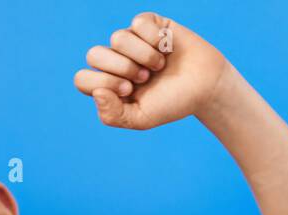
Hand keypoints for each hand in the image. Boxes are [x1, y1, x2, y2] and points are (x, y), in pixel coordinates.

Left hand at [73, 12, 231, 129]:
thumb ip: (113, 115)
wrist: (205, 86)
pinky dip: (155, 39)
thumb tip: (97, 93)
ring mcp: (131, 41)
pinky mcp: (148, 24)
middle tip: (144, 79)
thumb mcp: (141, 119)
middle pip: (94, 54)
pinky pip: (138, 23)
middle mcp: (115, 60)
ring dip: (142, 55)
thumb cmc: (172, 103)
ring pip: (117, 37)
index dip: (103, 82)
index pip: (82, 78)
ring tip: (158, 66)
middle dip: (121, 68)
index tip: (129, 90)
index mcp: (108, 84)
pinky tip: (167, 48)